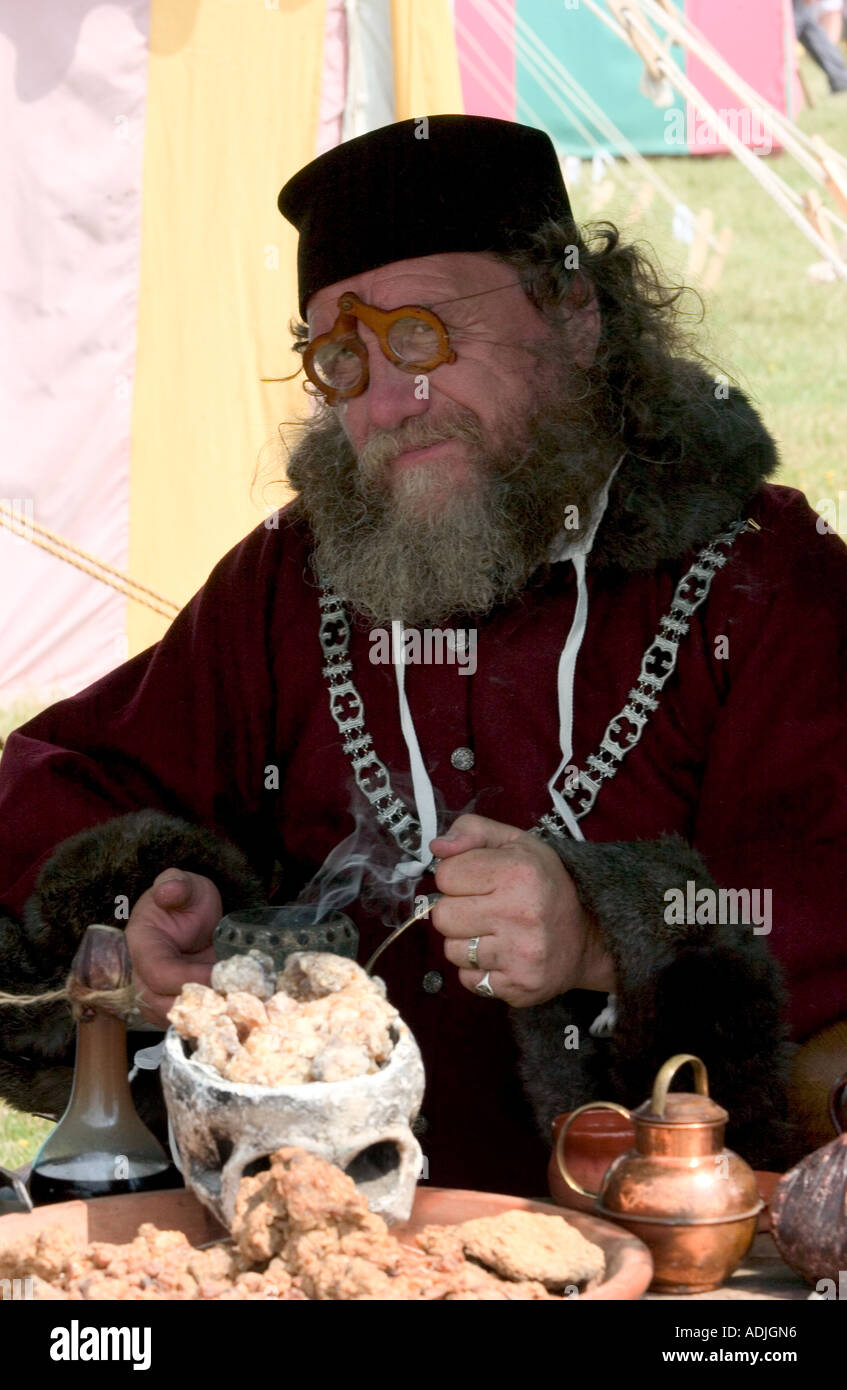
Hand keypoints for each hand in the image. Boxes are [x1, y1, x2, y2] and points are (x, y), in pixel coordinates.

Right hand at [125, 868, 221, 1027]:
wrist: (192, 919)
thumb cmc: (187, 901)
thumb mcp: (187, 886)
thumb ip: (177, 884)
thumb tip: (167, 891)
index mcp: (141, 945)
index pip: (158, 973)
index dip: (189, 977)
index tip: (221, 973)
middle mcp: (142, 976)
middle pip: (162, 1005)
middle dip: (200, 1004)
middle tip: (237, 996)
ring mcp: (156, 996)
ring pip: (174, 1020)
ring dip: (207, 1016)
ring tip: (239, 1006)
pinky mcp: (173, 1008)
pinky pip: (187, 1024)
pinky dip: (211, 1021)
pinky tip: (235, 1011)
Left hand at [429, 814, 614, 1005]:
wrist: (590, 937)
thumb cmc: (546, 884)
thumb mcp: (516, 843)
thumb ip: (473, 831)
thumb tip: (438, 847)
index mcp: (518, 871)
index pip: (445, 875)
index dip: (457, 876)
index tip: (478, 880)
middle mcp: (520, 913)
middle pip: (442, 916)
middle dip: (458, 910)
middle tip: (484, 908)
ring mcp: (519, 955)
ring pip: (452, 951)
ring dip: (466, 942)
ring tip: (494, 933)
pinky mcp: (518, 987)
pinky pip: (468, 979)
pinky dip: (478, 969)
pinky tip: (500, 956)